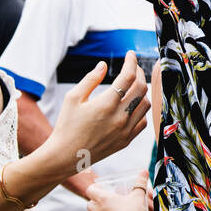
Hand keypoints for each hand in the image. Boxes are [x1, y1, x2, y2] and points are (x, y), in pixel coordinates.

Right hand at [48, 52, 149, 177]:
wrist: (65, 156)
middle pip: (141, 88)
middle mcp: (119, 117)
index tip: (130, 54)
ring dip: (142, 92)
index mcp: (106, 104)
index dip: (131, 62)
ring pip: (145, 104)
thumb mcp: (73, 98)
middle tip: (133, 68)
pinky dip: (141, 110)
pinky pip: (142, 122)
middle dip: (139, 73)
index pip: (128, 76)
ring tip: (133, 86)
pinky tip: (132, 106)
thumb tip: (104, 65)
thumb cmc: (66, 126)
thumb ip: (90, 79)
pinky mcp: (126, 141)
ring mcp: (125, 130)